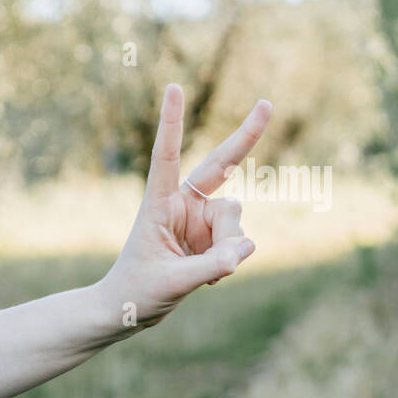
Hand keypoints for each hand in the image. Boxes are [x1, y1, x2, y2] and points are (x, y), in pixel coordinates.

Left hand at [99, 83, 271, 327]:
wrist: (130, 310)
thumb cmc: (137, 291)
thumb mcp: (171, 282)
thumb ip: (209, 266)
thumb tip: (245, 249)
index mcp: (159, 204)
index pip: (166, 157)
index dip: (171, 123)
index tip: (174, 87)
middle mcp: (183, 206)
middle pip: (220, 165)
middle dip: (246, 137)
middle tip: (267, 104)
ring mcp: (201, 221)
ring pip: (235, 218)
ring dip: (228, 245)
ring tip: (206, 271)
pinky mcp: (214, 239)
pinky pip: (239, 243)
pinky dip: (229, 261)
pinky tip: (209, 277)